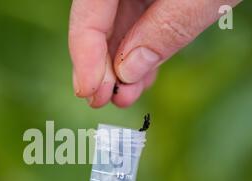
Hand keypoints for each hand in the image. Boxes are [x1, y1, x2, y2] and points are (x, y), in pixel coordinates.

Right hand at [69, 0, 241, 107]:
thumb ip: (167, 28)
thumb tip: (129, 71)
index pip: (89, 10)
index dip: (84, 54)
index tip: (90, 92)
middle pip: (98, 20)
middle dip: (102, 65)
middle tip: (107, 99)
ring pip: (117, 24)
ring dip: (121, 63)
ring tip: (127, 94)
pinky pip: (139, 20)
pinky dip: (141, 49)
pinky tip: (143, 74)